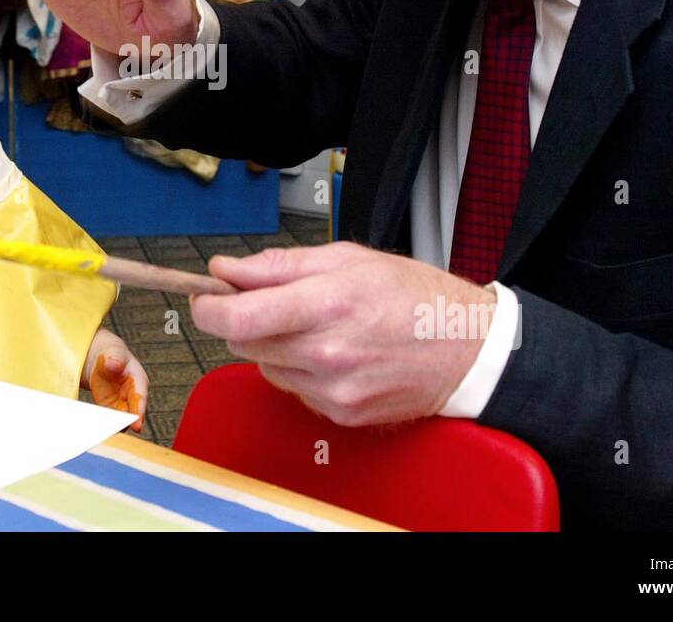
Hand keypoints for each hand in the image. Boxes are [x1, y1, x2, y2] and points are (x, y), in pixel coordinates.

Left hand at [83, 329, 148, 431]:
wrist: (103, 359)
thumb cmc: (112, 354)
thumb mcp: (114, 352)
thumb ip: (115, 358)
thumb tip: (115, 364)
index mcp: (139, 381)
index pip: (141, 398)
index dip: (140, 412)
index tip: (138, 425)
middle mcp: (133, 396)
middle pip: (133, 413)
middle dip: (128, 424)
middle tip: (118, 430)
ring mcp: (123, 404)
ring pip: (122, 420)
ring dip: (115, 426)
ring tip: (104, 430)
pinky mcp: (111, 410)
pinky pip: (110, 420)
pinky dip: (105, 425)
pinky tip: (97, 428)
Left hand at [192, 242, 497, 426]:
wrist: (468, 349)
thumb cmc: (415, 297)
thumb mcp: (347, 258)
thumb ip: (278, 266)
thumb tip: (227, 270)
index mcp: (328, 304)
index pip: (239, 318)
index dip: (208, 307)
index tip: (205, 296)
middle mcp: (327, 352)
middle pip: (243, 342)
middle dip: (245, 319)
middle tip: (273, 302)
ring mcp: (333, 389)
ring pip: (265, 367)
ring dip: (273, 346)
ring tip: (315, 326)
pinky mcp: (340, 413)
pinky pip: (293, 388)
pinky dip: (299, 369)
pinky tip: (332, 352)